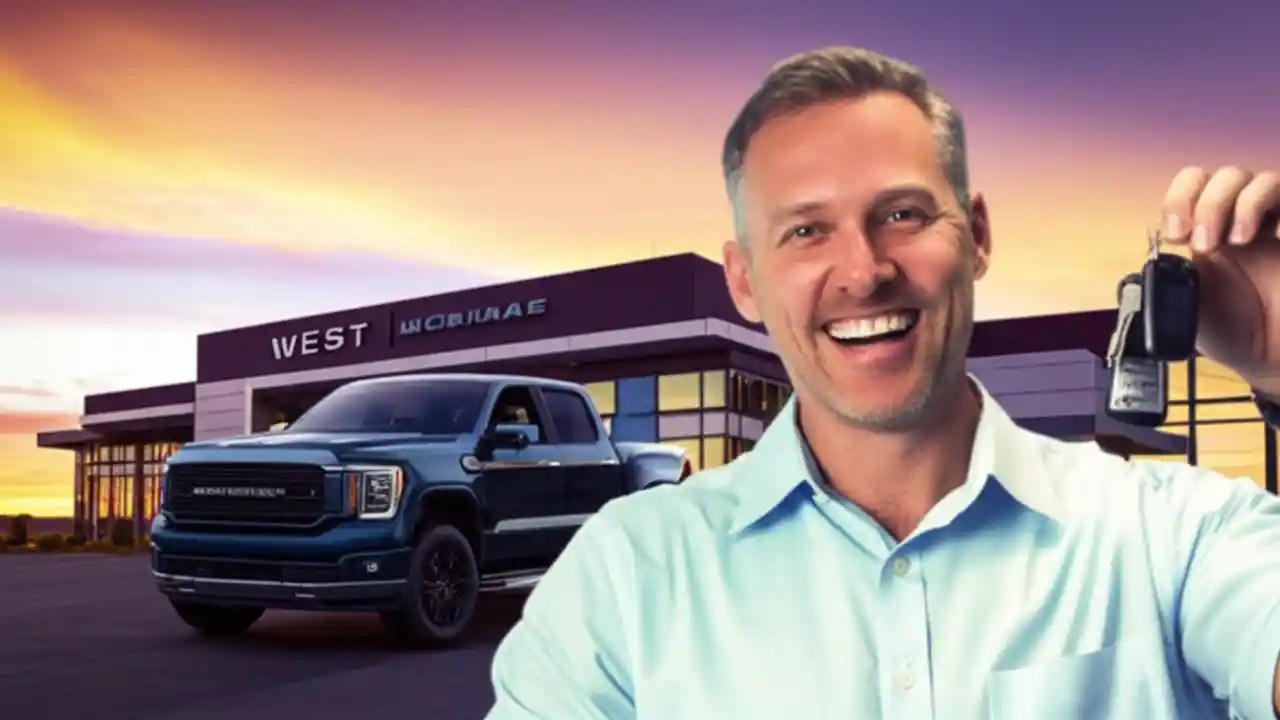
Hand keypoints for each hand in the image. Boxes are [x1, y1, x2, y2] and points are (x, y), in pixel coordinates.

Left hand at [1162, 166, 1279, 394]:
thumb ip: (1170, 272)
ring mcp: (1276, 223)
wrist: (1269, 354)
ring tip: (1237, 241)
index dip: (1180, 199)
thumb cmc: (1231, 329)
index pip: (1192, 184)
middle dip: (1208, 205)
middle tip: (1205, 245)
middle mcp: (1242, 219)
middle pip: (1225, 176)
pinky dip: (1277, 210)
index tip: (1176, 235)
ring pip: (1261, 180)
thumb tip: (1159, 251)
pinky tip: (1276, 237)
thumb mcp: (1186, 300)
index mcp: (1207, 228)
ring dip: (1241, 205)